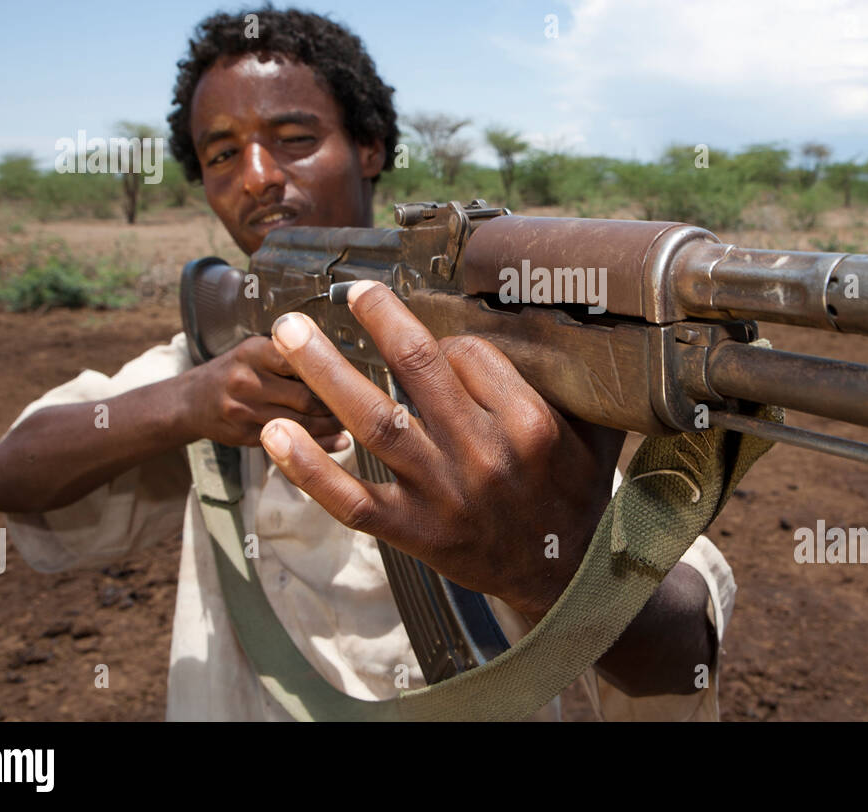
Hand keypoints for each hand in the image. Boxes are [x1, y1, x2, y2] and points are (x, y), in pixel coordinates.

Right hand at [183, 335, 347, 452]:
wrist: (192, 401)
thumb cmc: (237, 370)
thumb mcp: (258, 349)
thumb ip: (293, 355)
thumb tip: (345, 362)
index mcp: (254, 352)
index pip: (300, 358)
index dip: (333, 369)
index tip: (360, 373)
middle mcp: (246, 380)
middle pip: (306, 396)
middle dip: (340, 403)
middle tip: (366, 405)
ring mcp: (244, 411)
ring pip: (300, 423)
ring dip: (333, 426)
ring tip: (354, 423)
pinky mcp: (245, 436)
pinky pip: (289, 442)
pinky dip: (319, 444)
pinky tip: (339, 442)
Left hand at [258, 280, 624, 620]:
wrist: (565, 577)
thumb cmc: (576, 493)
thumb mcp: (594, 432)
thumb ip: (573, 380)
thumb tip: (553, 314)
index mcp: (529, 423)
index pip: (470, 352)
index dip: (447, 340)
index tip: (438, 344)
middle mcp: (483, 454)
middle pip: (417, 370)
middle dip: (377, 320)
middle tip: (347, 290)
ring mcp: (443, 495)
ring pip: (374, 422)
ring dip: (325, 373)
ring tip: (289, 333)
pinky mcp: (414, 533)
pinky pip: (352, 499)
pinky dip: (308, 468)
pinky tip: (273, 434)